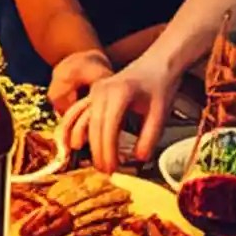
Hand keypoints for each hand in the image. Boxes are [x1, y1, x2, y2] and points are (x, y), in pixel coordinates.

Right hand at [54, 54, 178, 172]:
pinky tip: (74, 144)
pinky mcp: (93, 95)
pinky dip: (73, 129)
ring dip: (85, 143)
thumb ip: (150, 135)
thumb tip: (140, 158)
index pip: (108, 127)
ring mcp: (95, 92)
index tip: (112, 168)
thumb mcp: (161, 111)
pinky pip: (78, 113)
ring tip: (94, 162)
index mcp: (120, 93)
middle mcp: (102, 90)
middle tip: (106, 171)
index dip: (108, 150)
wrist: (158, 63)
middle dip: (98, 151)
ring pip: (83, 121)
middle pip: (93, 126)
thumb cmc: (160, 86)